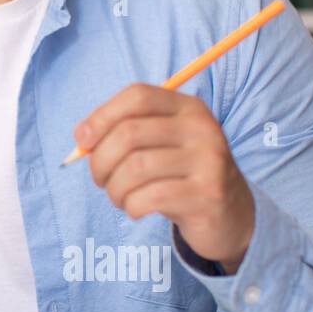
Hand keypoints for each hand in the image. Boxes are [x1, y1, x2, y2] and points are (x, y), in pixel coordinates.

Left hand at [75, 83, 254, 273]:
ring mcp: (209, 162)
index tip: (82, 141)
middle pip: (129, 133)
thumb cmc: (180, 175)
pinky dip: (131, 205)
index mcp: (188, 107)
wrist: (231, 215)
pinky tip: (136, 208)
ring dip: (114, 188)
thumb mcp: (160, 145)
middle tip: (100, 179)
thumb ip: (123, 133)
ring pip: (135, 169)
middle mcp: (202, 129)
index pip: (137, 96)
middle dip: (100, 160)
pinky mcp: (208, 195)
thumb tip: (82, 139)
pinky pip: (150, 197)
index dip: (101, 116)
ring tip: (118, 196)